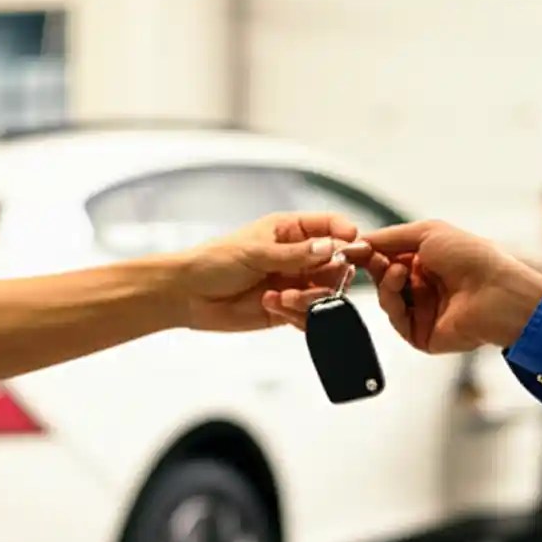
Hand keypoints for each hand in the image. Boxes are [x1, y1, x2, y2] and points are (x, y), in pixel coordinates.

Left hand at [177, 212, 357, 331]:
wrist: (188, 295)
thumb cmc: (214, 262)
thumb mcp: (256, 251)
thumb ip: (296, 254)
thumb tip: (331, 248)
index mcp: (290, 230)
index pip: (329, 226)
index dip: (345, 233)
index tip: (353, 244)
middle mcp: (297, 256)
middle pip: (335, 263)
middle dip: (329, 273)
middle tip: (314, 279)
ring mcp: (293, 283)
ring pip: (324, 292)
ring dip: (308, 297)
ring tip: (281, 297)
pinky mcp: (286, 309)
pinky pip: (309, 315)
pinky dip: (297, 314)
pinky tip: (272, 305)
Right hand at [267, 220, 541, 352]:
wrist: (497, 292)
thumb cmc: (473, 257)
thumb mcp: (428, 232)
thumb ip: (390, 237)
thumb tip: (358, 242)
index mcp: (430, 262)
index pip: (390, 257)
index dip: (371, 251)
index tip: (351, 245)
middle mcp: (426, 287)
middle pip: (383, 277)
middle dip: (372, 265)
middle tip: (359, 255)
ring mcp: (423, 312)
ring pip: (385, 298)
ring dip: (384, 280)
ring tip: (396, 269)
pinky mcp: (422, 335)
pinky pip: (394, 318)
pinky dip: (391, 298)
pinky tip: (402, 282)